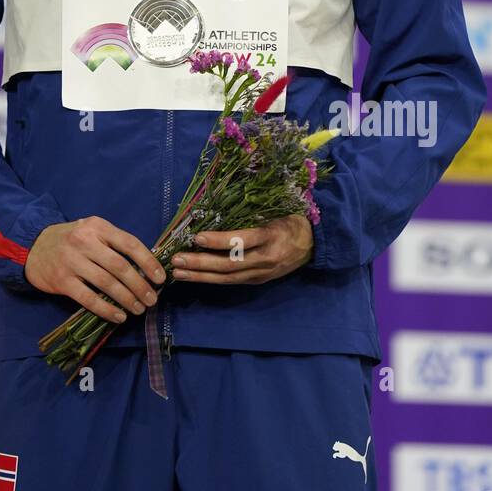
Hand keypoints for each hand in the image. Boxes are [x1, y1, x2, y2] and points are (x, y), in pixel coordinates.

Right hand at [24, 216, 166, 321]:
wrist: (33, 246)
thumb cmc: (71, 239)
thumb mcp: (92, 230)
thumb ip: (113, 242)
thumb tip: (145, 265)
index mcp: (97, 227)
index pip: (129, 243)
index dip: (148, 261)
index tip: (160, 278)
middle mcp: (85, 242)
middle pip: (120, 266)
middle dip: (140, 285)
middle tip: (152, 299)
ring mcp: (72, 261)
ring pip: (106, 283)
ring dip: (127, 299)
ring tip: (139, 309)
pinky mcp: (62, 281)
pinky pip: (89, 298)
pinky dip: (107, 309)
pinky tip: (119, 316)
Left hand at [170, 214, 313, 284]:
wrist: (314, 243)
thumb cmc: (290, 220)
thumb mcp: (275, 211)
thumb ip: (252, 215)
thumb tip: (217, 208)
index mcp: (271, 236)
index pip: (241, 241)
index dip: (218, 240)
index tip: (197, 236)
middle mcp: (265, 258)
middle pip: (230, 264)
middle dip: (201, 263)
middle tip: (176, 260)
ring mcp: (262, 272)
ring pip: (228, 277)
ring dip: (201, 275)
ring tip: (178, 272)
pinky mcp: (259, 280)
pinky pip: (232, 281)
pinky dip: (211, 279)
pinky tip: (195, 276)